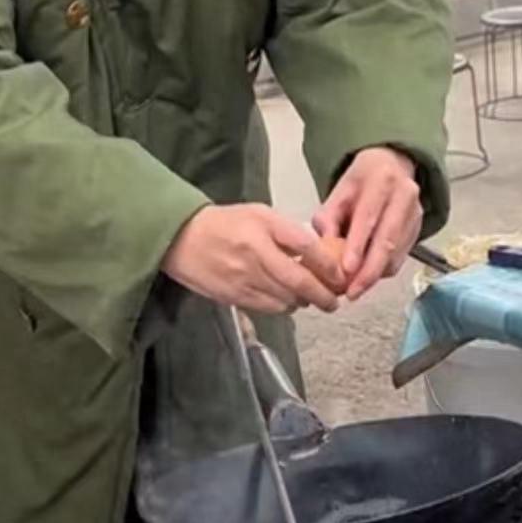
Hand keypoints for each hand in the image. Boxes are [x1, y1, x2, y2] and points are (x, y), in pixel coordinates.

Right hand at [162, 204, 346, 315]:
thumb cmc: (224, 223)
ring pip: (286, 300)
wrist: (182, 238)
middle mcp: (255, 254)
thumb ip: (287, 232)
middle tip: (334, 300)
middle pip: (300, 282)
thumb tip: (317, 253)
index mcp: (263, 227)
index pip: (306, 248)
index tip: (339, 274)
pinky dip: (283, 307)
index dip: (328, 265)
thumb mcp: (259, 214)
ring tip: (311, 299)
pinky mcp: (234, 297)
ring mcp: (244, 279)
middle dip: (323, 295)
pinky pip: (268, 308)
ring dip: (304, 302)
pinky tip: (287, 301)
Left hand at [315, 147, 421, 299]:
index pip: (368, 216)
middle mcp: (404, 194)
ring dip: (375, 274)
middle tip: (352, 292)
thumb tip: (324, 253)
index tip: (346, 270)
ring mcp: (416, 212)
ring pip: (397, 252)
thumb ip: (327, 219)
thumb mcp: (338, 192)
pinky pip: (402, 257)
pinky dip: (383, 270)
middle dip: (369, 271)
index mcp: (381, 179)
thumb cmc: (361, 182)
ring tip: (354, 288)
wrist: (389, 165)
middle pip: (388, 240)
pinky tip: (368, 275)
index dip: (357, 246)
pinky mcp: (419, 228)